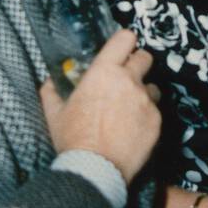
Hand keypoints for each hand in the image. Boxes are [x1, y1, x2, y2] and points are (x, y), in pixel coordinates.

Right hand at [40, 28, 160, 182]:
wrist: (96, 169)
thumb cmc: (74, 139)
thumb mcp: (55, 114)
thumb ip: (52, 92)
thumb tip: (50, 82)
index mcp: (104, 72)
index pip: (125, 38)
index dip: (125, 42)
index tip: (122, 49)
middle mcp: (129, 81)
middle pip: (144, 58)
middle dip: (137, 65)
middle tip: (126, 80)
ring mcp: (146, 100)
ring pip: (152, 86)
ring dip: (143, 93)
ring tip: (129, 110)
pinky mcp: (157, 120)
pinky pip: (155, 111)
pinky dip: (146, 117)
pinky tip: (132, 130)